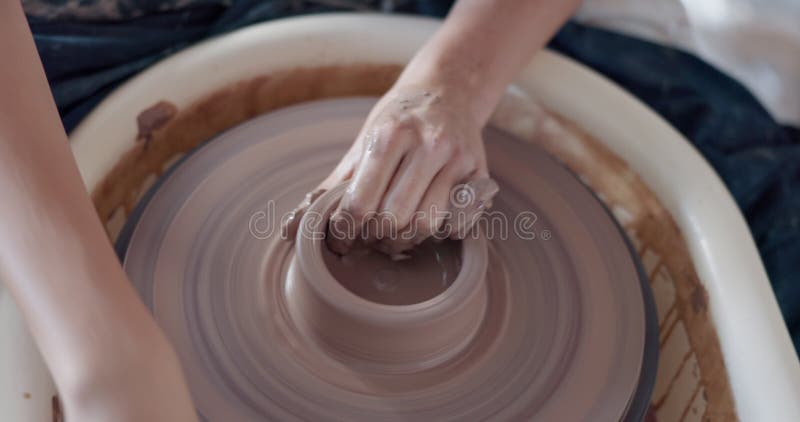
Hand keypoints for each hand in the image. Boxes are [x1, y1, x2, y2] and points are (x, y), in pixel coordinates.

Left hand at [282, 82, 497, 254]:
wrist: (449, 90)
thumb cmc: (399, 121)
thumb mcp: (363, 142)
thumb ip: (333, 185)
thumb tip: (293, 228)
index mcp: (390, 134)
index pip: (361, 202)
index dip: (345, 230)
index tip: (340, 238)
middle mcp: (428, 144)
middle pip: (394, 218)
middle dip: (375, 238)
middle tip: (368, 238)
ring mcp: (457, 159)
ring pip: (427, 223)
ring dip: (406, 240)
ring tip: (394, 235)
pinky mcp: (479, 174)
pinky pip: (458, 221)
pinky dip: (439, 232)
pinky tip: (426, 224)